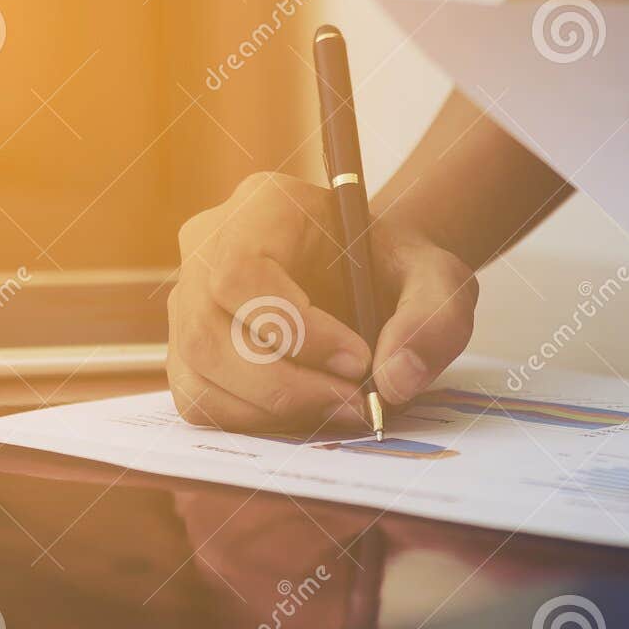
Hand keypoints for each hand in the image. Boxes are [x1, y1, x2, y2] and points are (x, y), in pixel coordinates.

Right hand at [167, 172, 477, 432]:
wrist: (377, 276)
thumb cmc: (398, 269)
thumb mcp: (439, 279)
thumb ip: (433, 319)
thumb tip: (394, 380)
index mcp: (262, 207)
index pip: (240, 272)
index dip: (294, 329)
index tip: (359, 360)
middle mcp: (208, 246)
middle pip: (207, 331)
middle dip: (285, 384)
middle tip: (355, 402)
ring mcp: (189, 298)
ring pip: (198, 372)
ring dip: (272, 408)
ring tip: (341, 406)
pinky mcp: (189, 347)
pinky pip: (199, 400)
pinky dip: (255, 421)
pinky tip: (309, 412)